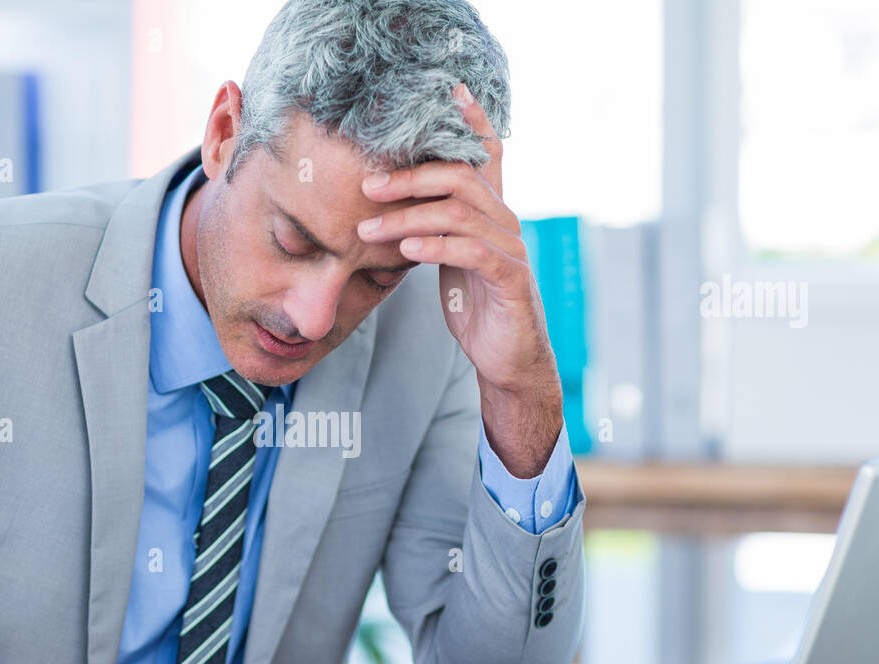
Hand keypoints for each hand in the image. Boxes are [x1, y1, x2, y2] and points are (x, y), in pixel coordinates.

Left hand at [358, 83, 564, 477]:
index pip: (488, 154)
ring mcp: (511, 249)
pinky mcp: (511, 280)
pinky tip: (406, 251)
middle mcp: (506, 221)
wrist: (508, 359)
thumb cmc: (477, 306)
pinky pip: (471, 252)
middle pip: (460, 177)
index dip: (473, 120)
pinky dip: (434, 247)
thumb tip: (393, 204)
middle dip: (409, 177)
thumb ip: (436, 227)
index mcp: (492, 211)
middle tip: (367, 187)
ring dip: (406, 218)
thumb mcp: (453, 258)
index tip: (450, 90)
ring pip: (458, 214)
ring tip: (368, 229)